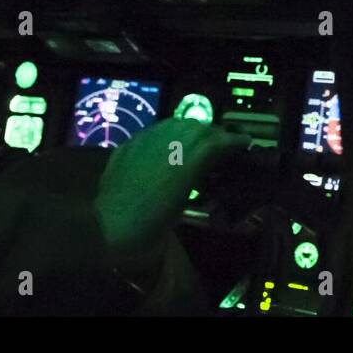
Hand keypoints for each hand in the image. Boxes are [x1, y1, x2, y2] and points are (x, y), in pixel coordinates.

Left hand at [93, 119, 250, 265]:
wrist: (107, 227)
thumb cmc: (149, 229)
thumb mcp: (180, 207)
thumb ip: (195, 178)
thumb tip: (205, 167)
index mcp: (187, 160)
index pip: (217, 141)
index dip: (233, 141)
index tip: (245, 142)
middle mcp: (168, 142)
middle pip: (197, 127)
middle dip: (213, 133)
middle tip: (222, 143)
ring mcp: (145, 140)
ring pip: (175, 123)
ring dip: (190, 130)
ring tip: (197, 141)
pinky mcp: (128, 144)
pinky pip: (153, 132)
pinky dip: (167, 135)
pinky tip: (168, 145)